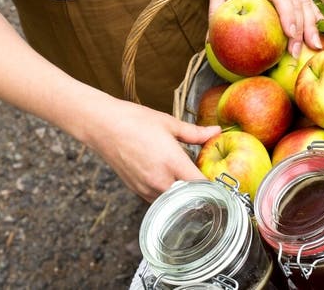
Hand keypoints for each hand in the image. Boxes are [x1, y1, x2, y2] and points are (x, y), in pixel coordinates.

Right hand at [88, 98, 221, 201]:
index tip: (219, 182)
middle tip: (203, 179)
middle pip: (190, 199)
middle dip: (199, 192)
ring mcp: (148, 189)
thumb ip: (195, 133)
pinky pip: (160, 200)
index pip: (202, 187)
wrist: (104, 127)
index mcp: (172, 162)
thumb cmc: (136, 121)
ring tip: (184, 177)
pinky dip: (168, 194)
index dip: (213, 187)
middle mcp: (161, 181)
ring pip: (175, 202)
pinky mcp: (138, 192)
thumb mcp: (168, 123)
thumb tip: (216, 132)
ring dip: (183, 194)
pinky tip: (167, 178)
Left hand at [208, 0, 322, 58]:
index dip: (286, 13)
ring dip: (311, 23)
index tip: (289, 34)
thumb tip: (209, 42)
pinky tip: (321, 28)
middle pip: (296, 1)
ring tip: (315, 46)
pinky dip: (314, 13)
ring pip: (305, 0)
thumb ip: (215, 11)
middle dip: (301, 27)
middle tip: (298, 53)